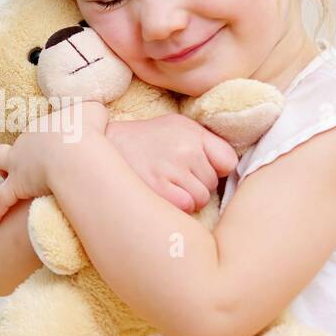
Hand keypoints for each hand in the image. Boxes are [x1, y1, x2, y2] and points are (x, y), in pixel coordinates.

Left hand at [0, 100, 108, 226]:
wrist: (75, 153)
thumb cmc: (87, 131)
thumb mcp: (94, 111)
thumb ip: (92, 110)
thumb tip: (94, 112)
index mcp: (43, 126)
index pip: (39, 131)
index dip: (45, 139)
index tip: (55, 145)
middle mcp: (25, 142)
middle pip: (17, 140)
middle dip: (18, 150)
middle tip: (28, 161)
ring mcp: (18, 164)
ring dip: (1, 170)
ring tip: (5, 179)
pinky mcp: (16, 187)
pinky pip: (1, 200)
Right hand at [106, 114, 237, 213]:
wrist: (104, 145)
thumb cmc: (145, 140)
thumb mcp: (177, 127)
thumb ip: (205, 143)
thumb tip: (231, 169)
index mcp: (193, 131)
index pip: (228, 161)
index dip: (217, 170)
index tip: (201, 171)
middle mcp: (185, 148)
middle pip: (213, 184)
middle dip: (198, 185)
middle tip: (175, 177)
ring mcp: (172, 169)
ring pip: (202, 199)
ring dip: (188, 199)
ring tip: (167, 187)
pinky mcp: (158, 188)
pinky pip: (186, 207)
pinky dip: (177, 207)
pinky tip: (162, 197)